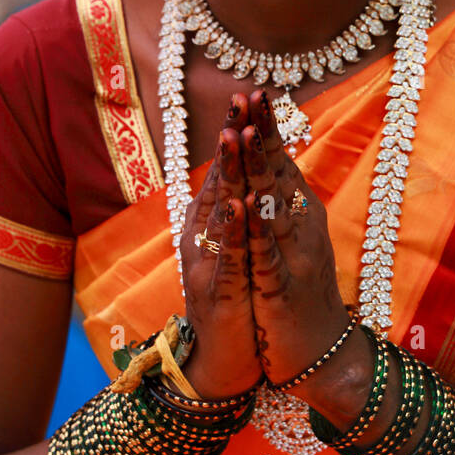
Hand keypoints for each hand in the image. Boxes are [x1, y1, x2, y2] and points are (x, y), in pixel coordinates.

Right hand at [179, 98, 262, 397]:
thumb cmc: (235, 301)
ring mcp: (210, 262)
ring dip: (227, 172)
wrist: (223, 362)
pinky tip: (237, 206)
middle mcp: (206, 236)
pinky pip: (226, 256)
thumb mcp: (238, 249)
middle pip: (220, 177)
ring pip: (218, 209)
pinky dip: (232, 230)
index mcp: (214, 223)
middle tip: (241, 96)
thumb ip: (237, 211)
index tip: (249, 93)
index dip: (237, 130)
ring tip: (235, 135)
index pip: (227, 168)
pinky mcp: (219, 292)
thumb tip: (248, 173)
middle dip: (232, 136)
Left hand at [241, 90, 351, 386]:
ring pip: (273, 203)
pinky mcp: (282, 286)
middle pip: (280, 171)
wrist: (323, 354)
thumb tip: (277, 167)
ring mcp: (293, 254)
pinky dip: (255, 227)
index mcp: (300, 215)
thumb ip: (286, 207)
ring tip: (244, 133)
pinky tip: (246, 204)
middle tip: (252, 93)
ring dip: (258, 168)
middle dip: (263, 132)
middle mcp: (302, 227)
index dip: (266, 128)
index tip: (253, 91)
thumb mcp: (294, 243)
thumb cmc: (304, 297)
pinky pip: (266, 252)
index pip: (282, 162)